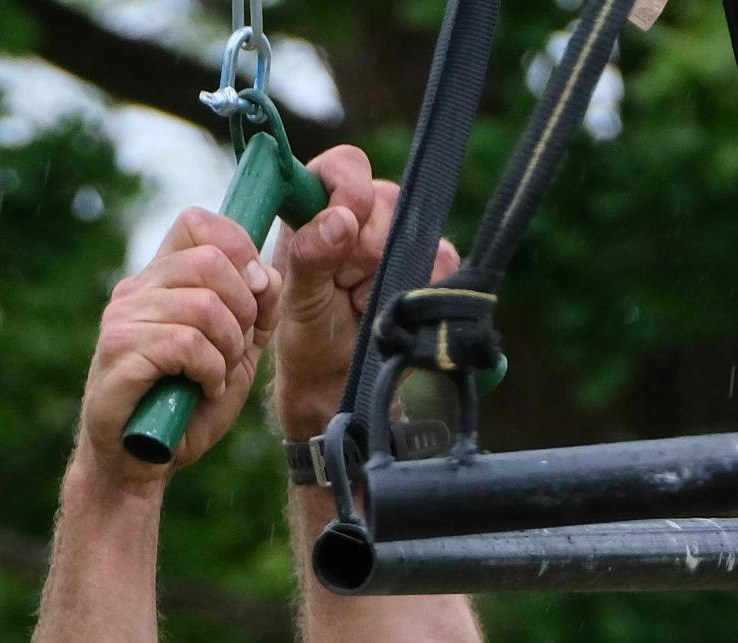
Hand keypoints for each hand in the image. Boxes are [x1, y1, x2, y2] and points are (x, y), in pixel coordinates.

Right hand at [80, 206, 280, 479]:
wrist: (139, 464)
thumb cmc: (184, 410)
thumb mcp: (234, 358)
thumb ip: (255, 316)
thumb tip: (268, 276)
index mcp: (161, 279)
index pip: (198, 223)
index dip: (237, 247)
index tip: (253, 293)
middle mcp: (137, 289)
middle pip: (209, 260)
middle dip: (242, 307)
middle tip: (238, 347)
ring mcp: (123, 318)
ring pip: (202, 304)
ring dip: (227, 347)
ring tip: (218, 376)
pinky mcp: (118, 353)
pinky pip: (184, 343)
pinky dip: (209, 370)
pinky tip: (204, 390)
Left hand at [272, 151, 458, 443]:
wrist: (337, 380)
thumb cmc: (308, 331)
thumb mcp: (296, 298)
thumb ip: (310, 256)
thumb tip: (342, 218)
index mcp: (324, 200)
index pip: (347, 166)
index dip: (348, 192)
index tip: (341, 227)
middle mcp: (366, 209)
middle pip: (383, 202)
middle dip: (361, 253)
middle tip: (343, 289)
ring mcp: (403, 235)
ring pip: (412, 234)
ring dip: (384, 278)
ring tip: (362, 303)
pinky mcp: (433, 263)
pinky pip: (442, 262)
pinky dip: (416, 291)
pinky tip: (390, 309)